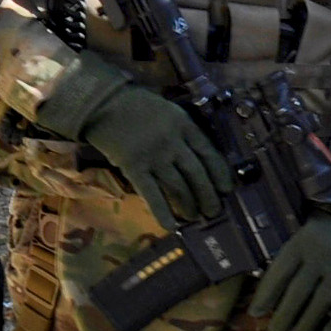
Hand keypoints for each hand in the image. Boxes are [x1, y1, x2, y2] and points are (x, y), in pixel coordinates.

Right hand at [79, 84, 231, 231]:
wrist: (104, 103)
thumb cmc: (137, 105)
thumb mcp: (168, 110)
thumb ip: (183, 130)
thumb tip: (198, 157)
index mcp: (184, 125)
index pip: (209, 153)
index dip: (220, 174)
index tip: (226, 190)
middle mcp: (173, 143)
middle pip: (196, 174)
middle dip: (207, 196)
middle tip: (213, 211)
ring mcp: (154, 157)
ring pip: (178, 186)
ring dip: (189, 205)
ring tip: (195, 217)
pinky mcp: (135, 168)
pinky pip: (152, 194)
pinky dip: (162, 212)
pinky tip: (171, 226)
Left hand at [254, 207, 330, 330]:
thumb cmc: (325, 235)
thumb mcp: (303, 238)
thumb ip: (289, 263)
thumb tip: (268, 297)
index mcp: (301, 244)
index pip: (279, 273)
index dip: (265, 295)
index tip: (255, 313)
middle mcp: (321, 256)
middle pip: (299, 291)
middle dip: (284, 315)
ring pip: (322, 300)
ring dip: (307, 322)